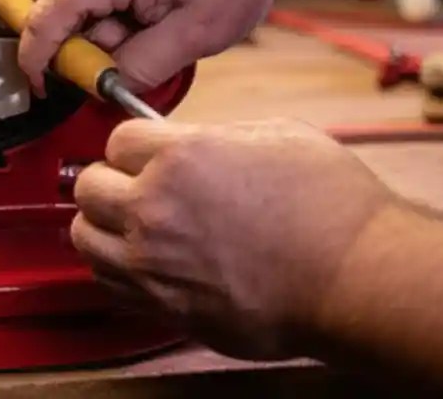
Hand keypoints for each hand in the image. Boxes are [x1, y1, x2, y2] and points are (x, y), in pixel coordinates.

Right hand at [19, 0, 295, 93]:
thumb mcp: (201, 33)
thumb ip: (143, 66)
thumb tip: (105, 85)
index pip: (44, 19)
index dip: (36, 59)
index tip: (41, 82)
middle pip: (45, 1)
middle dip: (77, 34)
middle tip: (128, 41)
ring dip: (82, 9)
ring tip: (136, 11)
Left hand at [71, 117, 399, 359]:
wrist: (358, 278)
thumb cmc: (333, 206)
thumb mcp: (276, 135)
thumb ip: (214, 138)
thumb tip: (191, 143)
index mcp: (179, 157)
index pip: (116, 140)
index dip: (134, 145)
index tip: (146, 153)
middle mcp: (154, 208)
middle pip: (86, 186)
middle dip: (107, 180)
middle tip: (131, 185)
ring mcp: (153, 263)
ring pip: (84, 237)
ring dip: (102, 226)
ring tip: (129, 225)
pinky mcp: (164, 306)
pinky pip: (109, 283)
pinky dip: (117, 269)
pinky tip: (144, 261)